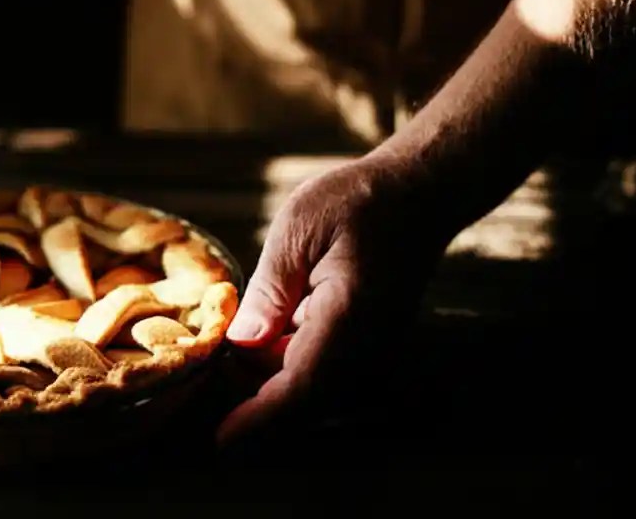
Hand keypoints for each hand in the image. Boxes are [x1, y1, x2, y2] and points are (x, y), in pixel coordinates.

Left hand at [216, 157, 450, 446]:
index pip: (302, 388)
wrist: (419, 194)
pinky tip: (270, 334)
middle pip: (306, 403)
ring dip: (272, 382)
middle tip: (216, 366)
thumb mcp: (298, 231)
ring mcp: (377, 351)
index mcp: (349, 317)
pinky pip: (329, 376)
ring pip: (316, 394)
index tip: (221, 441)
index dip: (260, 420)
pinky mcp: (372, 348)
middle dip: (255, 397)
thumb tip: (242, 344)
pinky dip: (292, 367)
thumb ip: (270, 291)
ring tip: (237, 347)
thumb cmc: (357, 202)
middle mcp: (370, 346)